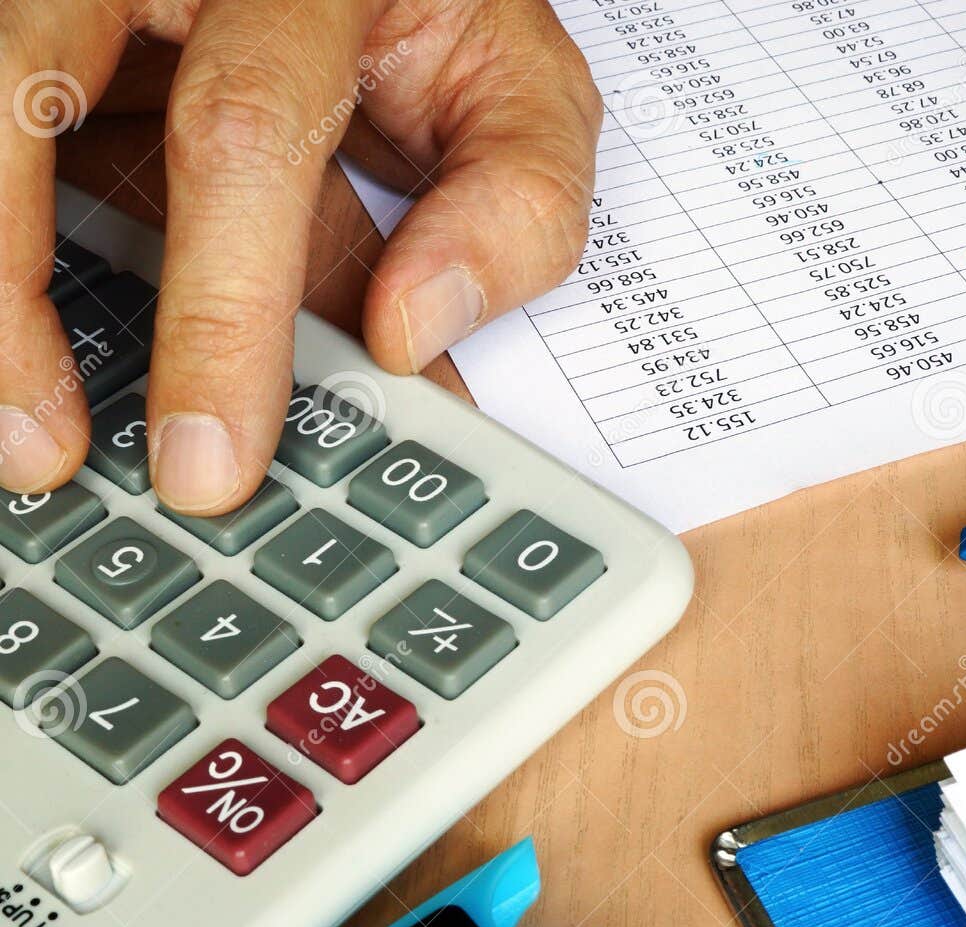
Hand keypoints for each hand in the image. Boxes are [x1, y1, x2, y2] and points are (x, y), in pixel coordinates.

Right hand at [0, 0, 600, 511]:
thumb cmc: (432, 11)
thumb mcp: (518, 92)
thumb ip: (512, 202)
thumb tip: (412, 331)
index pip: (240, 132)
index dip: (220, 305)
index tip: (215, 446)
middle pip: (29, 96)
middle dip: (19, 292)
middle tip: (46, 447)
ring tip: (16, 419)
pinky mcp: (39, 30)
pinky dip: (8, 252)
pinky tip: (23, 353)